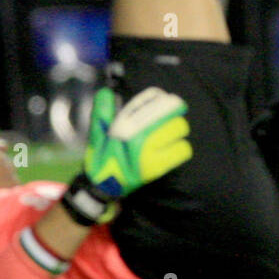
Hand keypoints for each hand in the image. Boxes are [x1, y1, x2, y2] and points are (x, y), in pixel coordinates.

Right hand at [83, 86, 191, 200]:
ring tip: (173, 133)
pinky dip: (182, 147)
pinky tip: (175, 148)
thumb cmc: (102, 157)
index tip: (168, 99)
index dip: (164, 98)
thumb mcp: (97, 133)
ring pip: (179, 129)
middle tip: (172, 118)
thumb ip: (102, 112)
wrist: (103, 187)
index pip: (152, 101)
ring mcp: (149, 152)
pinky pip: (181, 150)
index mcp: (124, 126)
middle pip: (170, 111)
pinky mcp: (157, 167)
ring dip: (178, 130)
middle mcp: (138, 136)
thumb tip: (106, 92)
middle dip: (173, 114)